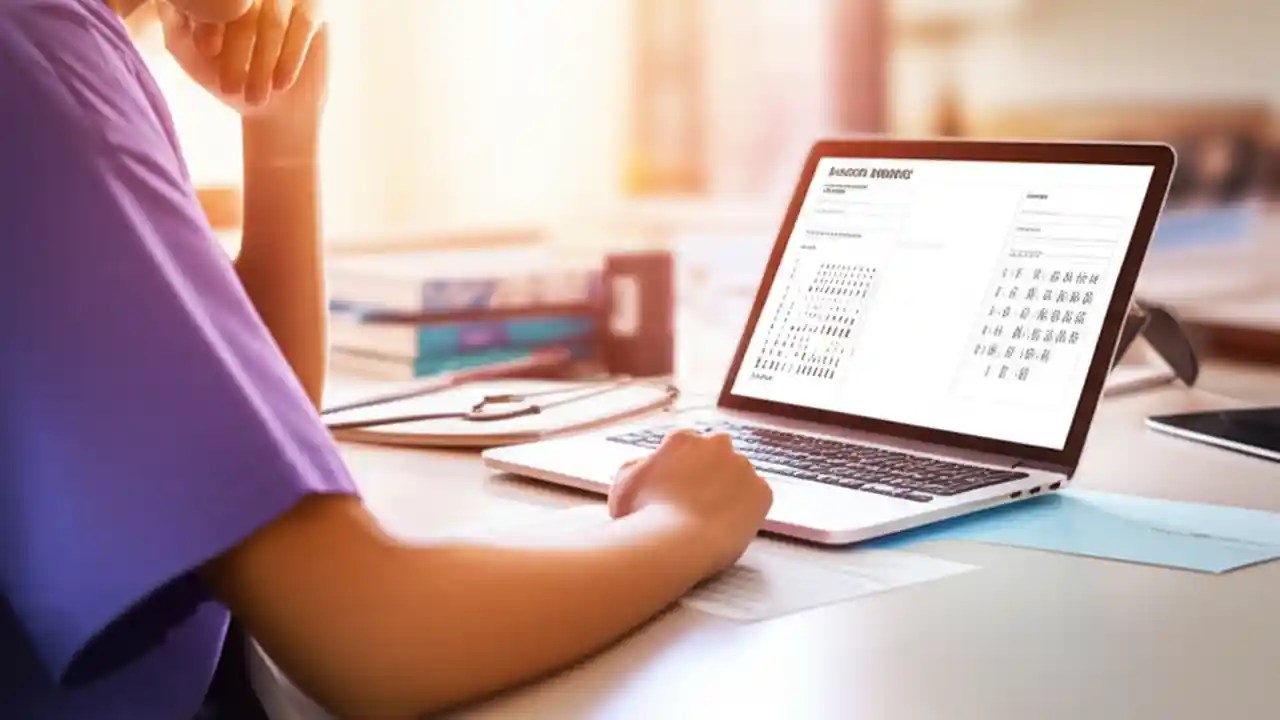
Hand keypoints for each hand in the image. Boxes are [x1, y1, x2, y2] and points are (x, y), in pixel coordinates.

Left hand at [158, 0, 324, 113]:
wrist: (271, 109)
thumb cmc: (226, 77)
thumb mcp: (188, 51)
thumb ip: (174, 21)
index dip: (209, 21)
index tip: (207, 52)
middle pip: (244, 5)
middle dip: (237, 47)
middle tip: (230, 85)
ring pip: (273, 17)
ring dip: (263, 61)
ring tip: (254, 95)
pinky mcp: (314, 9)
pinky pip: (303, 25)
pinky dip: (290, 58)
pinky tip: (280, 83)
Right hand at [608, 429, 771, 572]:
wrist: (674, 543)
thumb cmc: (643, 516)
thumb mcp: (624, 482)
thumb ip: (640, 465)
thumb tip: (650, 463)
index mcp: (683, 439)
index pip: (688, 447)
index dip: (683, 470)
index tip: (679, 490)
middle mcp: (717, 444)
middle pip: (717, 455)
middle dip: (710, 473)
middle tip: (698, 502)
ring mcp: (743, 467)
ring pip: (739, 476)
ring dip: (730, 491)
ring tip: (714, 519)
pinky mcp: (762, 491)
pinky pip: (757, 498)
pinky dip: (747, 510)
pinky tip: (728, 527)